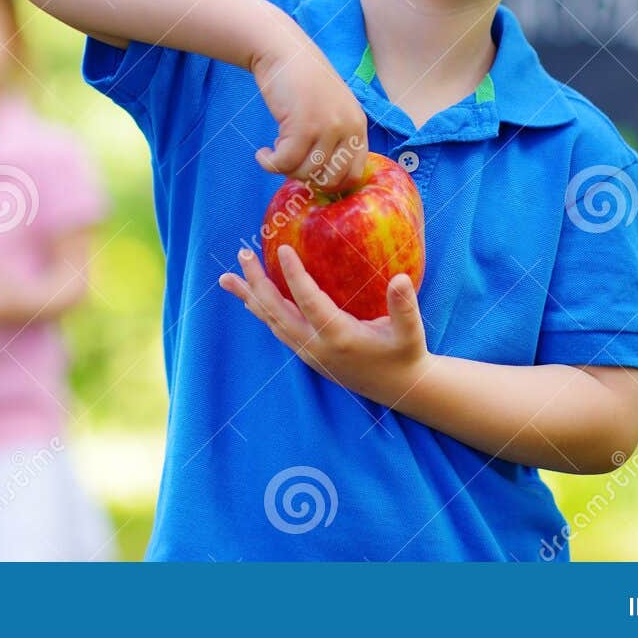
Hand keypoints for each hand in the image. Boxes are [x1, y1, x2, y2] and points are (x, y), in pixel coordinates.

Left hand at [221, 244, 428, 401]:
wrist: (398, 388)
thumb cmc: (405, 354)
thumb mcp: (411, 332)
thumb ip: (404, 306)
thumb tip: (401, 278)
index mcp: (340, 337)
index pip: (310, 302)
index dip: (295, 276)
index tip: (284, 249)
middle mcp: (316, 346)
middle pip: (277, 312)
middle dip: (257, 283)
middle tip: (242, 254)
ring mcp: (308, 352)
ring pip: (271, 322)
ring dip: (249, 297)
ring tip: (227, 278)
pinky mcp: (306, 353)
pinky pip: (277, 329)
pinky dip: (261, 311)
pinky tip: (250, 297)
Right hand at [249, 37, 366, 191]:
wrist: (283, 52)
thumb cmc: (302, 81)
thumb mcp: (331, 109)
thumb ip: (335, 138)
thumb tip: (321, 177)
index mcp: (358, 126)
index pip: (353, 174)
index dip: (329, 181)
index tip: (309, 174)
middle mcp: (348, 129)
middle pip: (330, 180)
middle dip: (306, 178)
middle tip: (290, 163)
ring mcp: (327, 128)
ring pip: (305, 173)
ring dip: (284, 169)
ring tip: (274, 151)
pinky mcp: (303, 126)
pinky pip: (284, 163)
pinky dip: (269, 164)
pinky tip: (262, 153)